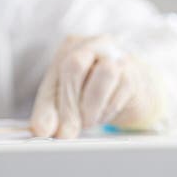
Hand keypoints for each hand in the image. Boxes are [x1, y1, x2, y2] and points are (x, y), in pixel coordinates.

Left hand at [30, 35, 164, 137]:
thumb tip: (42, 129)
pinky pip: (122, 90)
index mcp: (70, 46)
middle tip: (66, 131)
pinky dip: (108, 109)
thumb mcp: (66, 95)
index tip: (44, 129)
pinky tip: (102, 115)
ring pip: (104, 74)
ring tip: (86, 122)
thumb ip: (51, 110)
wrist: (133, 91)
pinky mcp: (134, 74)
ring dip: (91, 106)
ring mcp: (117, 56)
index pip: (55, 71)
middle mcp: (93, 45)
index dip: (47, 102)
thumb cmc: (93, 88)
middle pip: (75, 65)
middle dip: (68, 103)